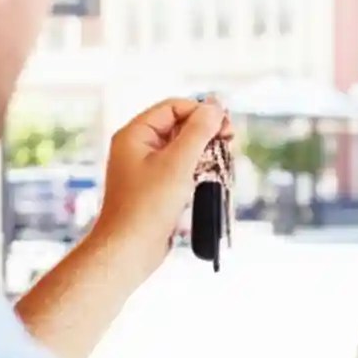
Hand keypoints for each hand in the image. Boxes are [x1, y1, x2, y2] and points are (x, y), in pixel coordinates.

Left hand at [90, 97, 232, 266]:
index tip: (225, 125)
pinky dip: (196, 169)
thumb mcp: (177, 163)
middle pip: (178, 126)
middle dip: (205, 132)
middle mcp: (137, 147)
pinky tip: (210, 177)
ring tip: (222, 161)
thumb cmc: (147, 206)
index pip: (173, 107)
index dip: (200, 112)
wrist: (129, 250)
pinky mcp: (154, 188)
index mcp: (135, 134)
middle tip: (228, 141)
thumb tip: (214, 107)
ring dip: (204, 151)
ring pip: (181, 148)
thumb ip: (198, 132)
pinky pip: (179, 168)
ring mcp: (145, 168)